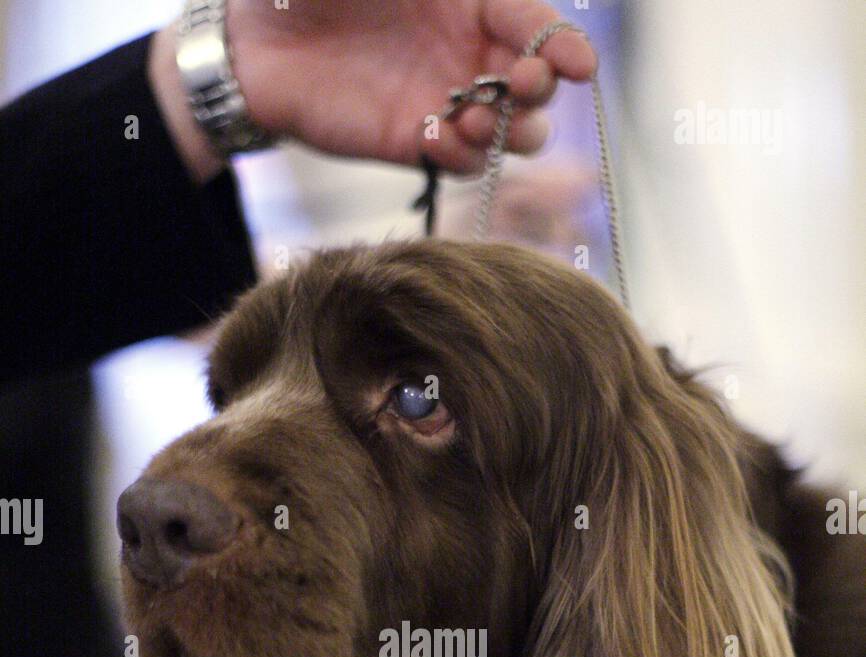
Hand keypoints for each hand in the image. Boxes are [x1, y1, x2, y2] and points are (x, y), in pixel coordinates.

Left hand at [227, 0, 596, 172]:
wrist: (256, 34)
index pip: (533, 23)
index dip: (561, 43)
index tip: (577, 63)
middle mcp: (468, 51)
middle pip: (535, 84)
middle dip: (541, 88)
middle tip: (522, 86)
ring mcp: (445, 99)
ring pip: (510, 130)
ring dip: (511, 131)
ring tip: (481, 119)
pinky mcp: (414, 141)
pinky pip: (462, 161)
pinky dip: (465, 156)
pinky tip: (442, 137)